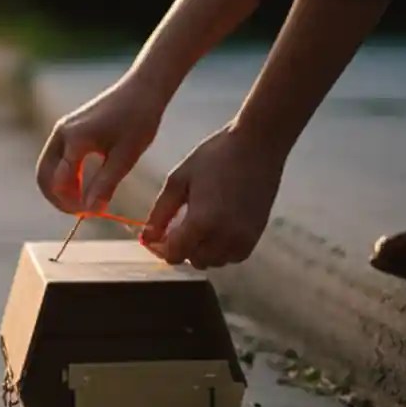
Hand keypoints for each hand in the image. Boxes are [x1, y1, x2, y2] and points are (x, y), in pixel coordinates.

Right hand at [36, 75, 169, 213]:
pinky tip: (83, 186)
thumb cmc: (138, 120)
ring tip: (83, 203)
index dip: (72, 203)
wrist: (142, 90)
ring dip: (60, 189)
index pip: (59, 182)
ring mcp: (61, 131)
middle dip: (58, 199)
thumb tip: (91, 211)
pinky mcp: (67, 131)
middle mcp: (61, 134)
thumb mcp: (125, 157)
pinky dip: (64, 177)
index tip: (92, 214)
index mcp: (74, 139)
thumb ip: (105, 184)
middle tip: (81, 214)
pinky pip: (56, 160)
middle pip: (44, 176)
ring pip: (48, 169)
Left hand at [141, 123, 285, 269]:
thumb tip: (146, 238)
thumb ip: (159, 214)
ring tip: (199, 224)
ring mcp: (244, 238)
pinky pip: (232, 256)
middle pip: (193, 260)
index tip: (159, 234)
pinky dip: (221, 249)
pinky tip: (216, 228)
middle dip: (182, 247)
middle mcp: (224, 237)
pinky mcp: (257, 235)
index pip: (174, 255)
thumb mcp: (178, 180)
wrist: (258, 145)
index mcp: (202, 222)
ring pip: (213, 261)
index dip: (162, 247)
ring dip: (202, 250)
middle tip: (179, 224)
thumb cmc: (215, 157)